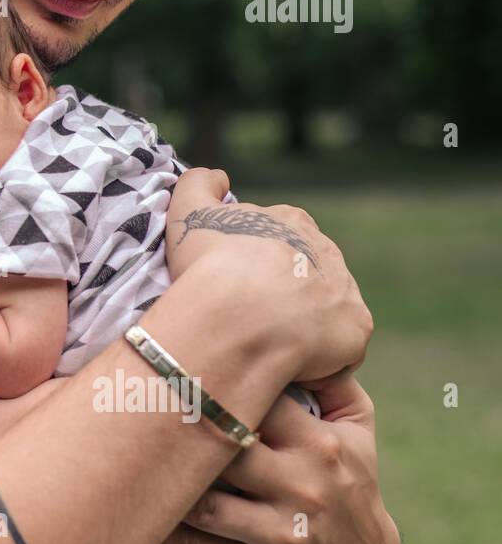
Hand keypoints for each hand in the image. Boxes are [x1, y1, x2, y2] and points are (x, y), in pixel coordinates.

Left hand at [158, 372, 400, 543]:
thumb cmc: (353, 482)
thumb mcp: (359, 433)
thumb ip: (335, 384)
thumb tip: (309, 337)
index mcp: (320, 444)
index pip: (262, 402)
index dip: (216, 383)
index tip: (179, 369)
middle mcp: (302, 485)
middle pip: (225, 448)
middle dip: (183, 429)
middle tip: (140, 409)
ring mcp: (281, 531)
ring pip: (205, 503)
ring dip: (168, 483)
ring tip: (135, 458)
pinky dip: (168, 530)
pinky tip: (145, 507)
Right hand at [164, 167, 373, 382]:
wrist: (237, 316)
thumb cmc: (209, 264)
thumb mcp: (188, 211)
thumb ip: (198, 184)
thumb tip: (219, 177)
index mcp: (291, 222)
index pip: (282, 236)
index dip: (259, 259)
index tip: (237, 280)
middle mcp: (327, 251)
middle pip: (308, 273)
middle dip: (286, 292)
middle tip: (250, 316)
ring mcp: (346, 291)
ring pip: (325, 311)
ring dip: (303, 326)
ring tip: (268, 344)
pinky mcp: (356, 330)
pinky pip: (340, 349)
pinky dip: (318, 360)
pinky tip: (288, 366)